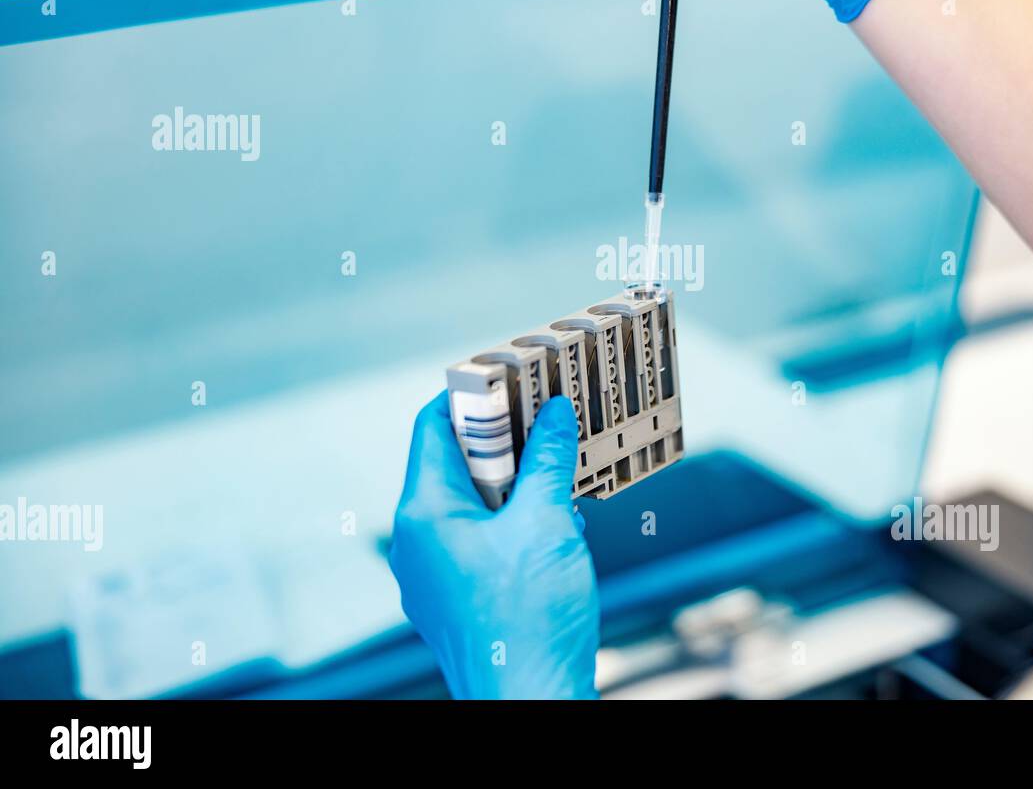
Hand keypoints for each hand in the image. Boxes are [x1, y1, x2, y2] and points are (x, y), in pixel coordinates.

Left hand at [389, 392, 598, 698]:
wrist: (530, 703)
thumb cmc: (528, 623)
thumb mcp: (546, 525)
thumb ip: (548, 462)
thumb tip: (554, 414)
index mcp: (423, 515)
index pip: (434, 427)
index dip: (472, 396)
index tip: (512, 379)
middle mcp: (419, 543)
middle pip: (456, 464)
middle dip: (507, 441)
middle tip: (550, 419)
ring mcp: (436, 575)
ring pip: (474, 504)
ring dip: (518, 483)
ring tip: (562, 469)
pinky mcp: (461, 598)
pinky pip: (483, 540)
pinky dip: (517, 521)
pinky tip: (559, 523)